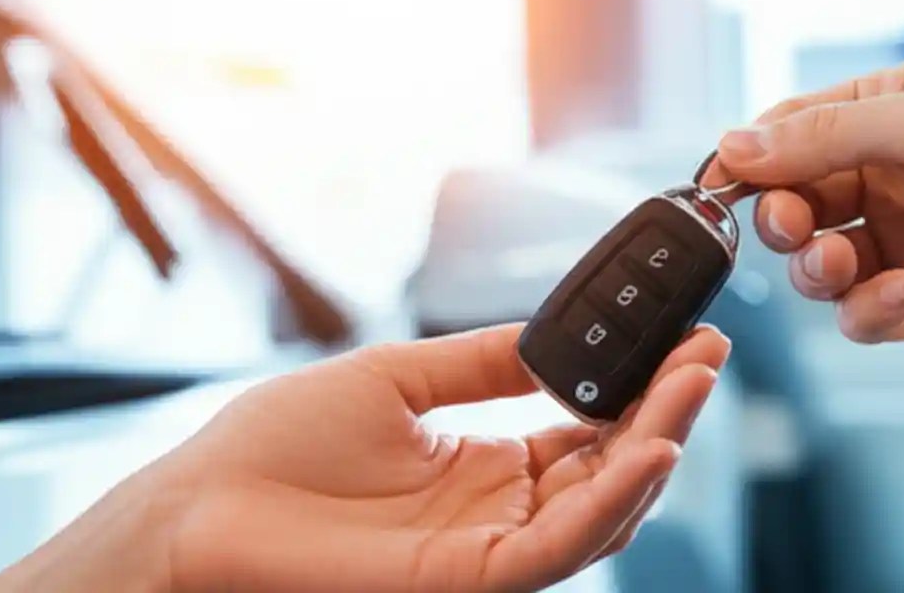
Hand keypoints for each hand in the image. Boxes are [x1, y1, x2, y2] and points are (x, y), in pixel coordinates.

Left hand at [0, 324, 728, 592]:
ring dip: (655, 448)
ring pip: (599, 511)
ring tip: (693, 384)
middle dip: (666, 414)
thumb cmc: (275, 446)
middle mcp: (497, 511)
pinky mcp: (468, 579)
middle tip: (707, 355)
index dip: (639, 393)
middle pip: (609, 472)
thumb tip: (556, 335)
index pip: (587, 433)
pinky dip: (611, 501)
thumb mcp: (399, 379)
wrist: (196, 505)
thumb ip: (483, 364)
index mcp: (483, 466)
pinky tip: (648, 448)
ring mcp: (486, 549)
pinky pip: (558, 546)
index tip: (681, 341)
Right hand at [706, 58, 903, 344]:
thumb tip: (734, 144)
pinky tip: (901, 297)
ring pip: (819, 265)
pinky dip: (866, 311)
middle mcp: (893, 178)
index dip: (750, 159)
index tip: (717, 186)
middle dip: (782, 217)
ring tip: (845, 266)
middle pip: (795, 201)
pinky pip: (864, 315)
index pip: (793, 132)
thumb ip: (829, 138)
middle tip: (794, 226)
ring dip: (817, 269)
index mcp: (893, 113)